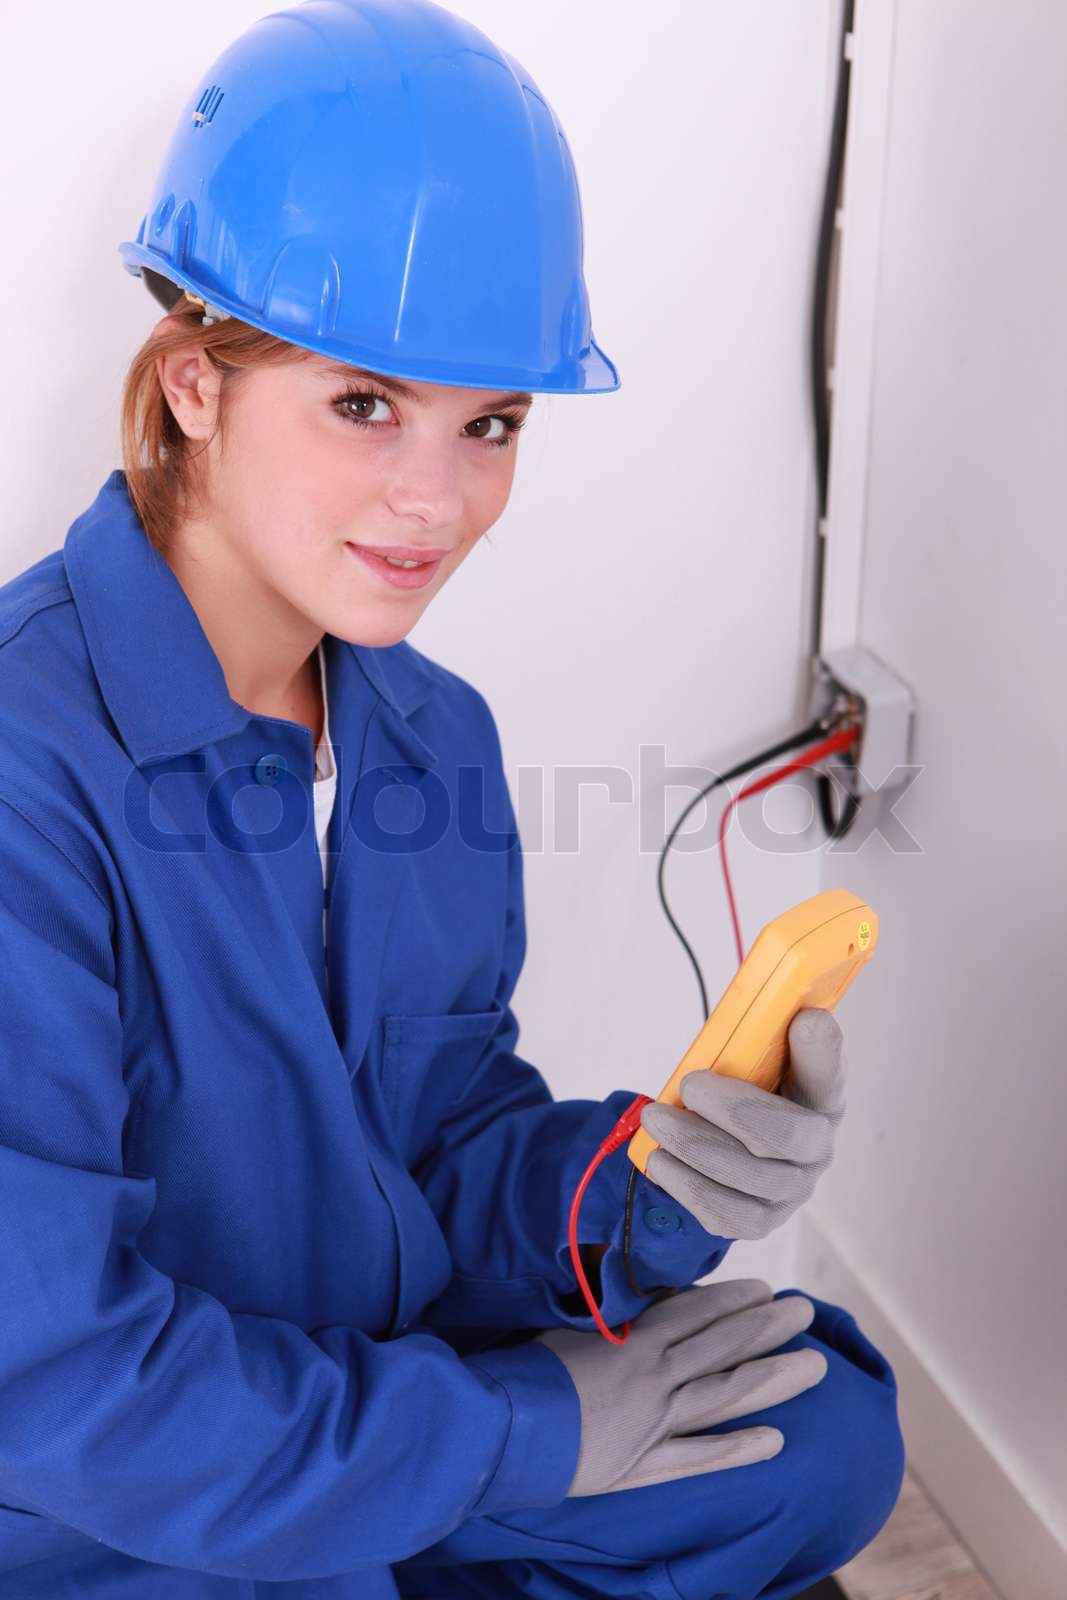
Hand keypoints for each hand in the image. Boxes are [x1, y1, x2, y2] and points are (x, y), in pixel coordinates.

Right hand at [534, 1278, 826, 1495]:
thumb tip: (640, 1292)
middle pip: (723, 1347)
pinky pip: (700, 1456)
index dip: (734, 1300)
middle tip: (807, 1313)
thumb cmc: (527, 1370)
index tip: (766, 1291)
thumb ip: (610, 1312)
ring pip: (726, 1394)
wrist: (504, 1429)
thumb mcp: (569, 1323)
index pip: (696, 1312)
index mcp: (634, 1339)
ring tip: (816, 1366)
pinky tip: (776, 1441)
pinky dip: (738, 1448)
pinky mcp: (643, 1464)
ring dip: (773, 1378)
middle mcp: (654, 1376)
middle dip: (768, 1328)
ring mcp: (654, 1421)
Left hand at [638, 1008, 846, 1241]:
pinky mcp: (762, 1220)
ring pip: (751, 1179)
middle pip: (787, 1137)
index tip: (805, 1020)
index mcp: (822, 1097)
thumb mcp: (753, 1058)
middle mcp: (817, 1149)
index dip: (823, 1052)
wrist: (725, 1145)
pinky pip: (727, 1216)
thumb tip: (786, 1009)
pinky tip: (660, 1162)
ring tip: (656, 1119)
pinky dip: (688, 1188)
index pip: (831, 1073)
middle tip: (688, 1085)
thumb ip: (764, 1036)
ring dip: (696, 1147)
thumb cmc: (742, 1091)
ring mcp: (792, 1191)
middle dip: (733, 1111)